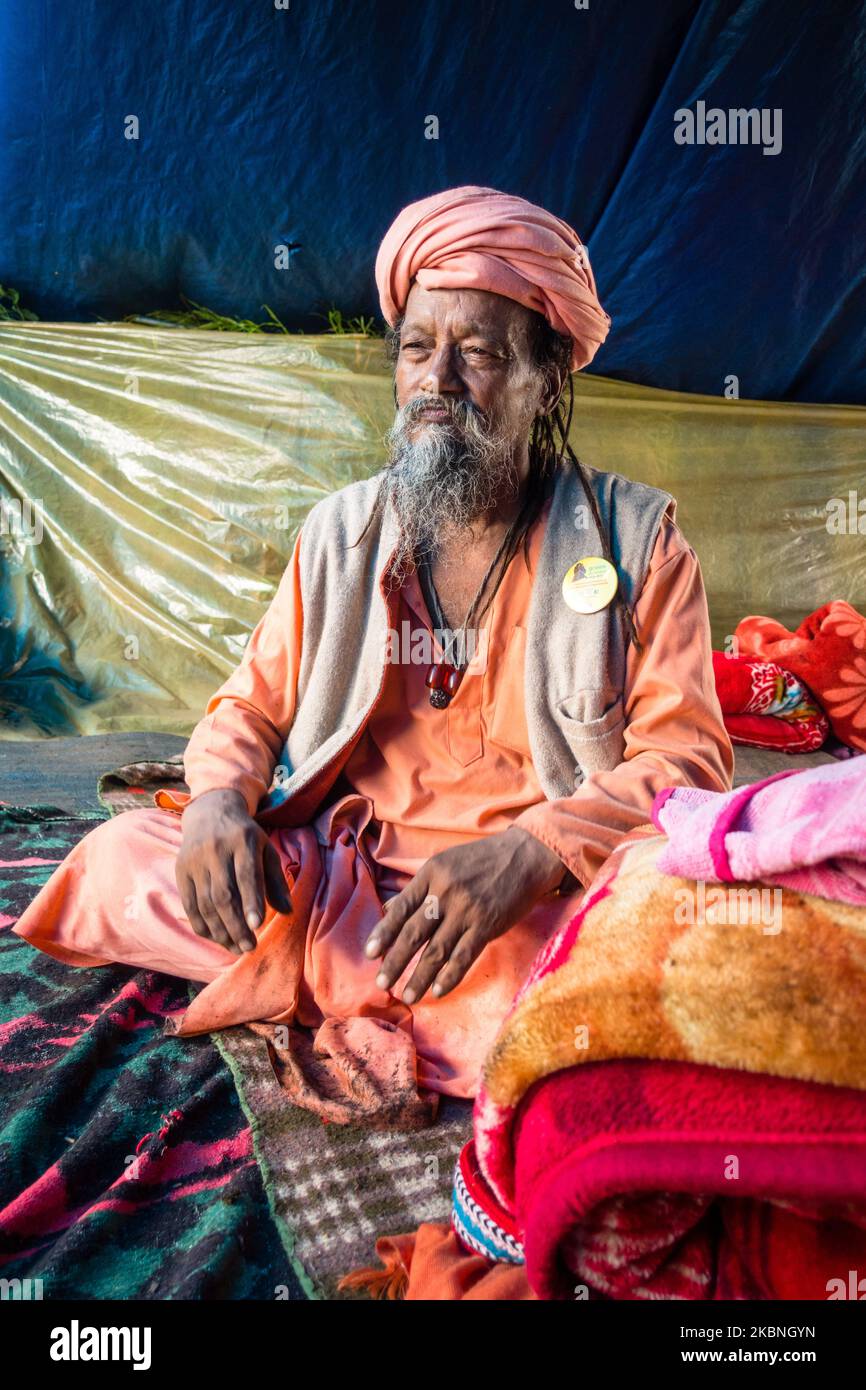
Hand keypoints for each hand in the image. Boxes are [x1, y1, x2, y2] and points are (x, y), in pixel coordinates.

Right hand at [174, 788, 291, 955]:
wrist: (210, 813)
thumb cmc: (245, 837)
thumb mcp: (266, 850)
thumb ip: (276, 881)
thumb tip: (288, 912)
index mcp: (243, 841)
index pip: (246, 875)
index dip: (251, 901)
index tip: (257, 925)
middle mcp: (216, 850)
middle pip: (223, 895)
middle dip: (236, 925)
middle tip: (249, 948)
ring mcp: (195, 861)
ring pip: (205, 903)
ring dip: (220, 931)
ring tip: (236, 948)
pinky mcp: (181, 871)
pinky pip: (190, 904)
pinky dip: (202, 925)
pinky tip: (216, 938)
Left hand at [364, 826, 564, 1002]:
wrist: (525, 856)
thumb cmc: (481, 860)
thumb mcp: (445, 864)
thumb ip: (419, 888)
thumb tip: (389, 909)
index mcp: (431, 875)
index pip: (401, 908)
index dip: (384, 933)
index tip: (370, 954)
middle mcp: (445, 892)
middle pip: (414, 933)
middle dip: (395, 961)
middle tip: (382, 984)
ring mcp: (466, 910)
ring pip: (437, 949)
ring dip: (420, 976)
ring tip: (408, 996)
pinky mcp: (487, 924)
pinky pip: (464, 955)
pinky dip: (450, 975)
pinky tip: (438, 991)